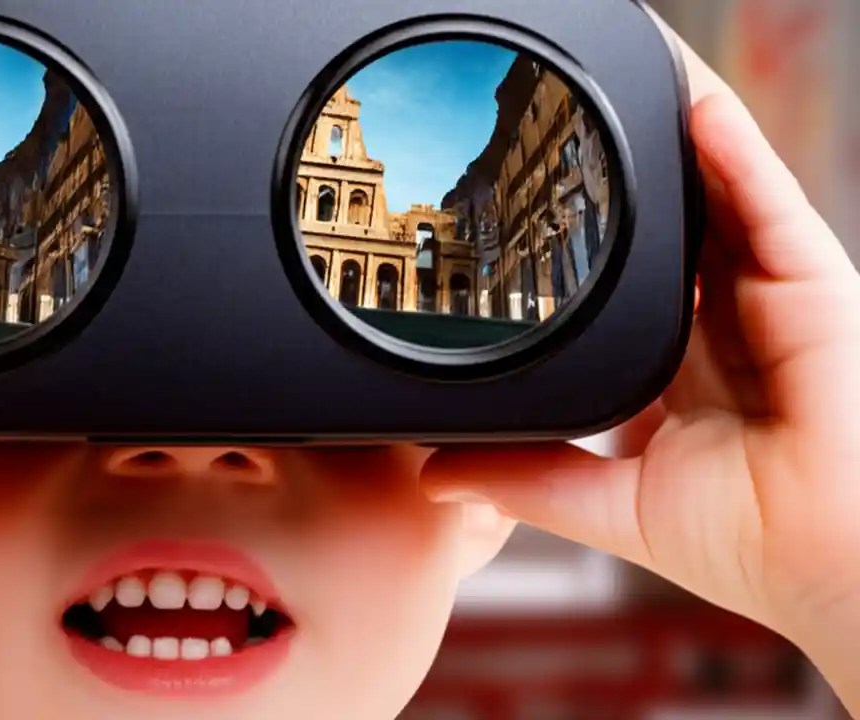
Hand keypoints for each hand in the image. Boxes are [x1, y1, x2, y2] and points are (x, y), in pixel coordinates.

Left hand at [423, 33, 859, 708]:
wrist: (828, 565)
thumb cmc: (751, 542)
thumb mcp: (608, 504)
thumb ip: (526, 479)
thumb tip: (437, 475)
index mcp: (683, 358)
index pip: (628, 270)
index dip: (588, 226)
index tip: (529, 191)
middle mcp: (726, 315)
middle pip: (673, 212)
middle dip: (629, 156)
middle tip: (570, 98)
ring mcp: (771, 293)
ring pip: (718, 187)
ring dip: (676, 125)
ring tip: (626, 65)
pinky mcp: (813, 284)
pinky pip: (767, 200)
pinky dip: (730, 150)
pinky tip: (690, 104)